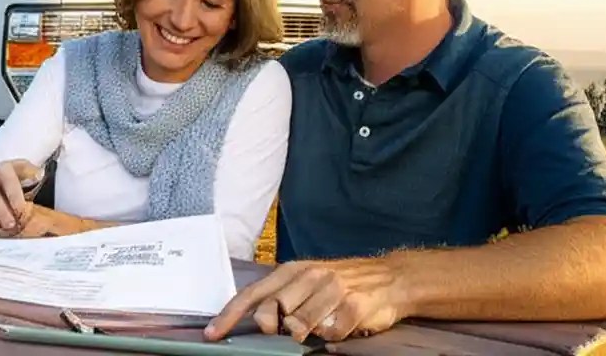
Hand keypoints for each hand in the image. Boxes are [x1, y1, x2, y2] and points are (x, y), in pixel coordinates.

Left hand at [204, 258, 409, 343]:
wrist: (392, 278)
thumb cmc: (343, 283)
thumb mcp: (308, 282)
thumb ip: (283, 298)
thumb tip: (257, 321)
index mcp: (293, 270)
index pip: (253, 294)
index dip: (229, 315)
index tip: (212, 334)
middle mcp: (310, 275)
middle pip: (272, 312)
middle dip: (274, 329)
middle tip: (290, 330)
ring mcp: (332, 289)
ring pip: (300, 326)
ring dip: (307, 333)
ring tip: (322, 324)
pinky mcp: (354, 305)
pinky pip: (331, 333)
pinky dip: (333, 336)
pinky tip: (342, 325)